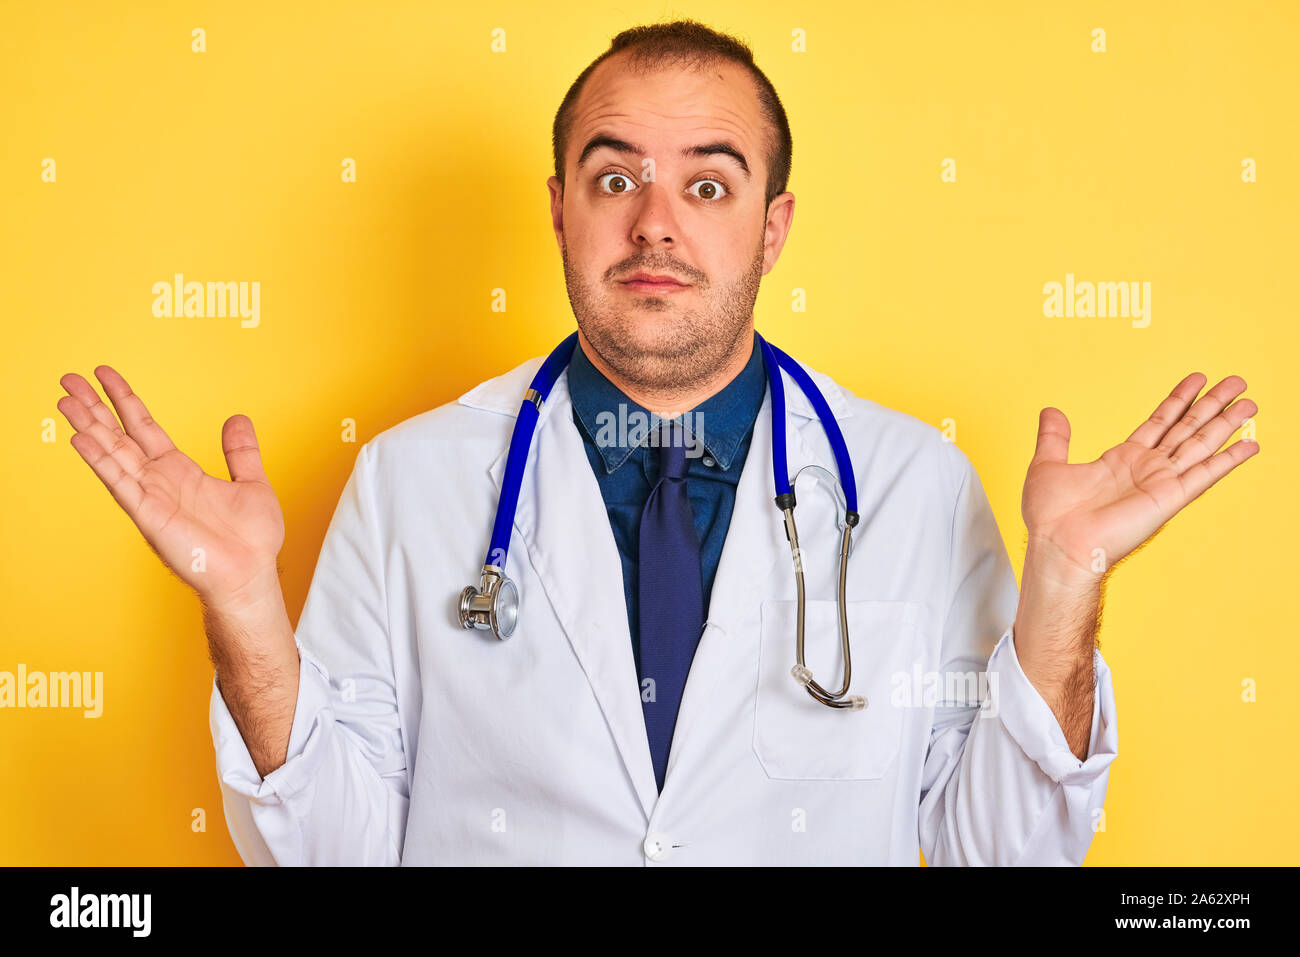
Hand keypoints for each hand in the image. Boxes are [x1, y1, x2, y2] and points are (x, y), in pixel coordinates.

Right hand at [57, 366, 284, 610]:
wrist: (250, 576)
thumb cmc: (251, 540)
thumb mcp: (252, 483)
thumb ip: (241, 452)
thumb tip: (238, 419)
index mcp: (180, 471)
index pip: (144, 427)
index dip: (124, 400)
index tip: (104, 375)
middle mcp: (159, 481)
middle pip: (119, 436)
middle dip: (94, 408)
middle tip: (69, 379)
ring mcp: (151, 497)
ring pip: (113, 454)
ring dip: (89, 428)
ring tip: (66, 401)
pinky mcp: (149, 516)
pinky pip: (121, 484)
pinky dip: (101, 461)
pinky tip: (82, 440)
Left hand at [1021, 372, 1258, 584]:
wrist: (1057, 545)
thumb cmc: (1049, 516)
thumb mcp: (1047, 464)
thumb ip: (1054, 436)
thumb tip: (1050, 412)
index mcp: (1121, 460)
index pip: (1159, 422)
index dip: (1179, 400)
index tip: (1197, 380)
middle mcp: (1146, 469)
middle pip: (1187, 428)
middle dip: (1212, 404)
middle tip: (1236, 382)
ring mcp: (1160, 482)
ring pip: (1200, 444)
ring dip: (1226, 423)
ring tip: (1250, 403)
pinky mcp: (1168, 497)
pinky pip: (1204, 474)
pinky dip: (1228, 460)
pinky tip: (1250, 445)